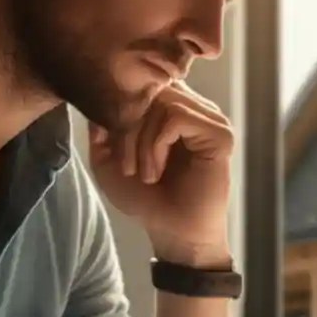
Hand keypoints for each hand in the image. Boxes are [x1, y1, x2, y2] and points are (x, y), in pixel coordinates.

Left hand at [88, 81, 234, 267]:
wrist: (174, 233)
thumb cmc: (147, 199)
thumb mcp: (107, 160)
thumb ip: (100, 126)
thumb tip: (96, 96)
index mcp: (173, 108)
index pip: (142, 82)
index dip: (119, 108)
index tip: (110, 146)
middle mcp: (195, 108)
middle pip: (150, 88)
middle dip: (126, 126)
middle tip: (125, 166)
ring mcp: (211, 120)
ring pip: (161, 102)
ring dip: (140, 140)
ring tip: (143, 172)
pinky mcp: (220, 135)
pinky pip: (177, 118)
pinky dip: (157, 144)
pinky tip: (156, 170)